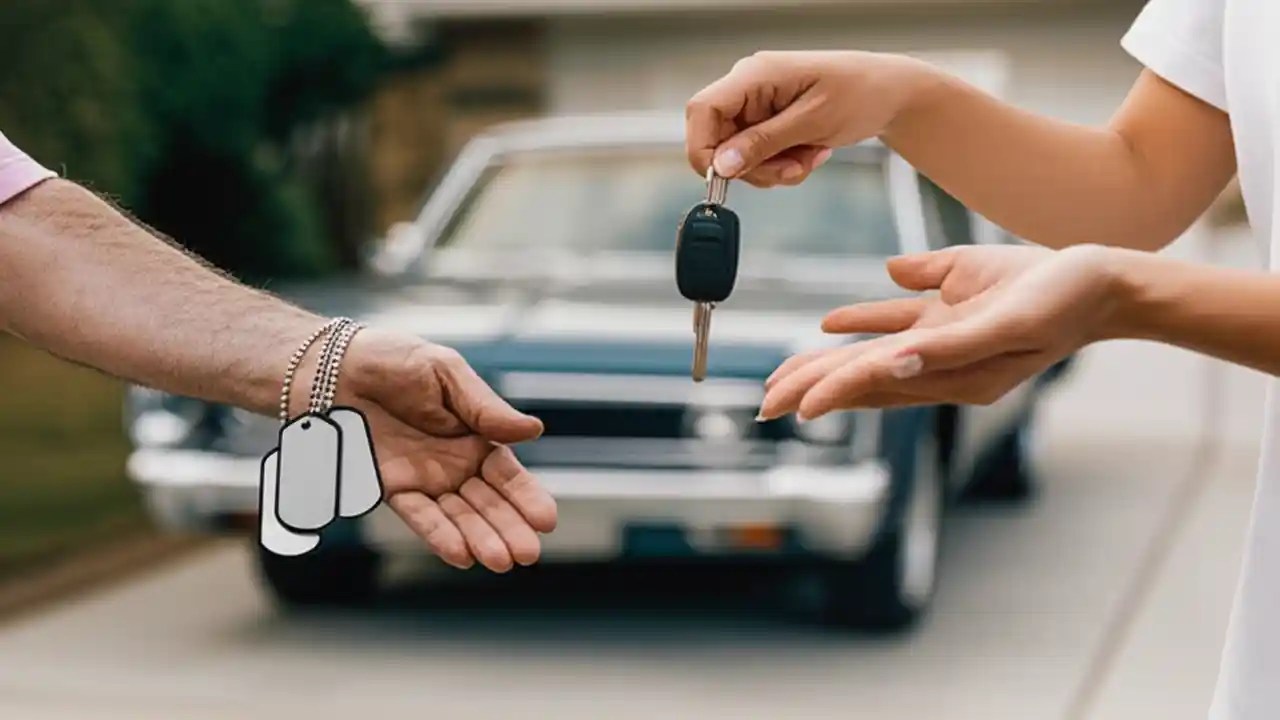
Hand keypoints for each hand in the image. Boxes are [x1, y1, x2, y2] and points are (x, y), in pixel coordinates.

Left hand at [308, 328, 556, 571]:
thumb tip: (534, 430)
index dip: (526, 497)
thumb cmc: (391, 360)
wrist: (330, 367)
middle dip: (508, 528)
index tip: (545, 520)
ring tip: (499, 561)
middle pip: (488, 502)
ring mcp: (423, 480)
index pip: (507, 474)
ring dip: (479, 538)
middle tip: (528, 553)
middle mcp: (454, 464)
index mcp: (475, 436)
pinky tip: (460, 554)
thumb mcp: (446, 372)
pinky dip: (438, 534)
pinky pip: (418, 515)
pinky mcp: (390, 489)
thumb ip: (485, 407)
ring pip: (457, 516)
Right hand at [686, 51, 936, 186]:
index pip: (703, 111)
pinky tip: (810, 152)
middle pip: (719, 140)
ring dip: (773, 168)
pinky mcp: (768, 122)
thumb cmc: (860, 93)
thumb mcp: (812, 122)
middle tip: (791, 170)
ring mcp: (758, 105)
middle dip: (753, 166)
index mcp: (755, 74)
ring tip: (809, 157)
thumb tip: (722, 165)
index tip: (725, 177)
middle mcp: (749, 87)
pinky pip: (758, 155)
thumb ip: (764, 143)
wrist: (890, 94)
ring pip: (739, 155)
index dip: (703, 149)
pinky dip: (782, 164)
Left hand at [759, 244, 1121, 419]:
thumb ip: (952, 342)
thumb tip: (893, 356)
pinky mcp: (951, 316)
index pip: (876, 382)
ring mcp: (943, 341)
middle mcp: (941, 364)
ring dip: (823, 364)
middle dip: (811, 388)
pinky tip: (829, 325)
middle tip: (763, 406)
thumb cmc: (1066, 299)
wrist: (1106, 282)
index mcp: (954, 372)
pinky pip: (896, 322)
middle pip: (861, 378)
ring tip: (780, 378)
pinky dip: (862, 323)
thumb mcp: (1011, 320)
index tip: (793, 407)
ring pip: (869, 355)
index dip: (831, 391)